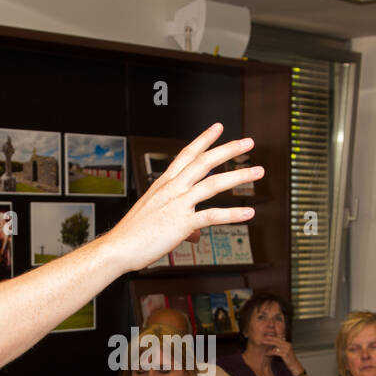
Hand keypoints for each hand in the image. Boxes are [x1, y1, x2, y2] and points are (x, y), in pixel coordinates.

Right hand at [109, 124, 261, 270]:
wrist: (118, 248)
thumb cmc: (133, 235)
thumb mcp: (157, 220)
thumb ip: (182, 222)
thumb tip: (196, 233)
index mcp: (164, 184)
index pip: (186, 154)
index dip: (203, 139)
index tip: (217, 128)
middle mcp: (172, 189)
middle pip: (204, 162)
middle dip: (229, 150)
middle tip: (248, 142)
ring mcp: (177, 204)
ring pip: (213, 184)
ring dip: (238, 177)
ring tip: (257, 172)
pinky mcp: (181, 223)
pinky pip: (212, 216)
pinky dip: (232, 214)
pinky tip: (248, 213)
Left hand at [264, 336, 301, 374]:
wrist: (295, 366)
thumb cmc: (290, 360)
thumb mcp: (286, 352)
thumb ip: (281, 348)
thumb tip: (274, 346)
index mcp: (288, 344)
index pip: (279, 338)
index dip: (273, 337)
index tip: (266, 336)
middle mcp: (288, 345)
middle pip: (277, 340)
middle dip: (270, 338)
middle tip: (263, 338)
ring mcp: (287, 349)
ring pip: (276, 345)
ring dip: (269, 344)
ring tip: (263, 343)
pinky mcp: (285, 354)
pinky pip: (275, 352)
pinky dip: (270, 352)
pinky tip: (266, 353)